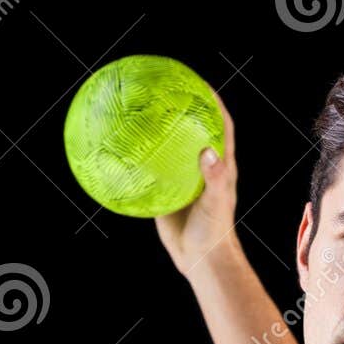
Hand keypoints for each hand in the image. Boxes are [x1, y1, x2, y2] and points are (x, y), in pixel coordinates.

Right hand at [154, 87, 238, 276]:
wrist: (199, 259)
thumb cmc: (214, 230)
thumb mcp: (216, 201)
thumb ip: (213, 176)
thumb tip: (207, 152)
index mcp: (219, 164)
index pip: (220, 125)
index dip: (213, 102)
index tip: (200, 84)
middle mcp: (200, 167)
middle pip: (191, 131)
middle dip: (181, 110)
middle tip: (164, 91)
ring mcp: (181, 179)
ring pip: (169, 150)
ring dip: (157, 134)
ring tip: (140, 113)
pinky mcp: (165, 193)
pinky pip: (150, 173)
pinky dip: (140, 162)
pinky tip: (123, 152)